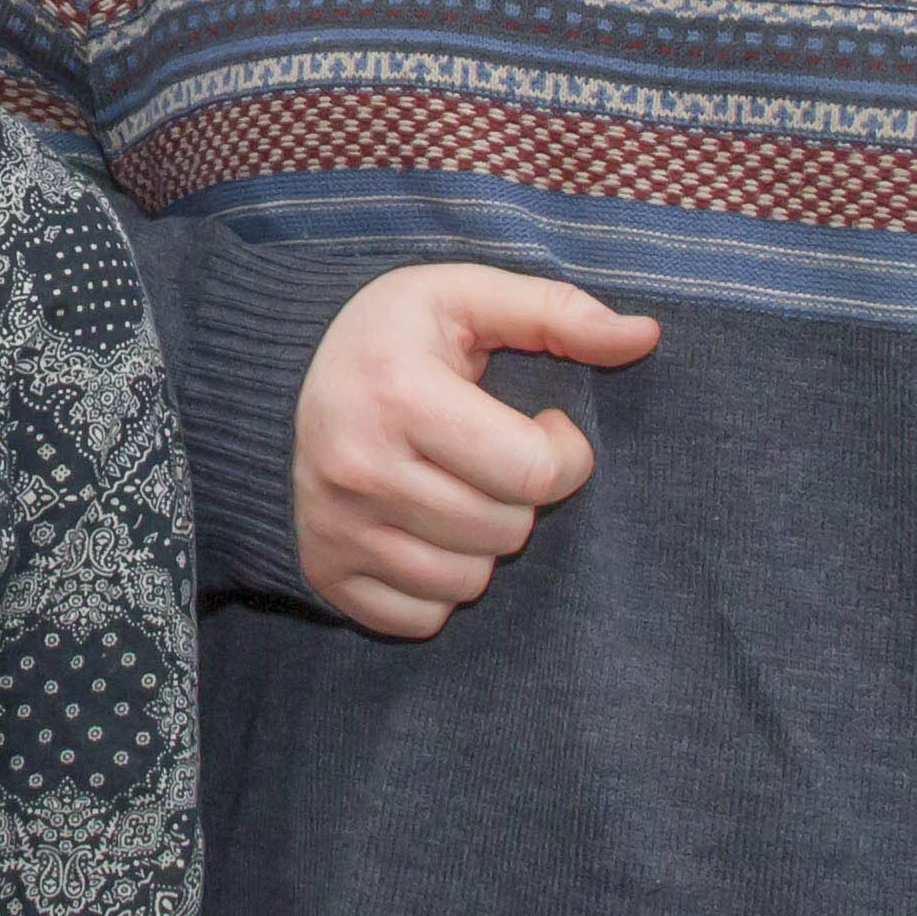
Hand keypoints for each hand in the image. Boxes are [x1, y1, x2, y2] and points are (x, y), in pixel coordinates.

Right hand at [292, 263, 655, 637]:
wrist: (270, 378)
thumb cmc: (389, 338)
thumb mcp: (464, 298)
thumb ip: (556, 311)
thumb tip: (645, 337)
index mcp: (398, 394)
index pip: (535, 473)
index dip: (565, 452)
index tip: (544, 424)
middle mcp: (358, 468)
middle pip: (508, 531)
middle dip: (520, 496)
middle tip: (490, 458)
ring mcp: (336, 528)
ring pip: (470, 581)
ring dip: (482, 543)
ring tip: (457, 491)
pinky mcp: (324, 571)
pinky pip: (424, 617)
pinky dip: (438, 586)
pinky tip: (422, 532)